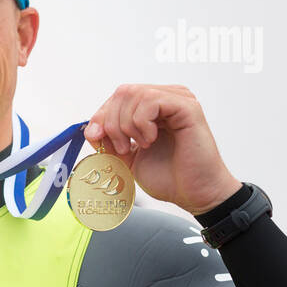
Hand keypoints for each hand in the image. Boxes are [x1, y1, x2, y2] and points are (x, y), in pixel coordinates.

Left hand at [84, 84, 240, 215]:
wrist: (194, 194)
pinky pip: (151, 100)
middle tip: (123, 148)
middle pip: (122, 92)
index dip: (101, 117)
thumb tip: (92, 128)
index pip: (117, 97)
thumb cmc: (168, 177)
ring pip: (133, 94)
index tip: (98, 140)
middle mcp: (167, 97)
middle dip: (111, 122)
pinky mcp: (188, 107)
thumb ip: (108, 141)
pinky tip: (150, 140)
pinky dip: (141, 122)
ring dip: (126, 125)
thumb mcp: (126, 158)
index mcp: (153, 107)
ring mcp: (179, 99)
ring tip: (140, 146)